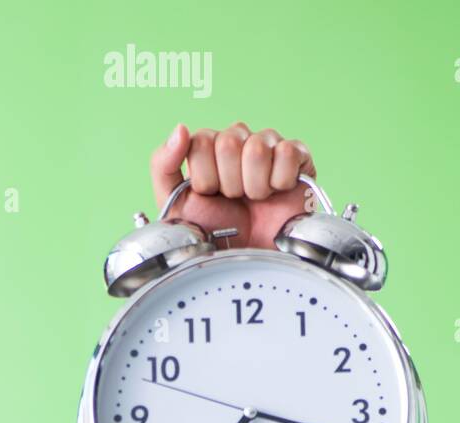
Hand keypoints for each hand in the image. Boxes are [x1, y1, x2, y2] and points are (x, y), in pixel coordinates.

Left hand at [150, 122, 316, 250]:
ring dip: (253, 185)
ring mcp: (267, 145)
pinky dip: (280, 182)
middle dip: (228, 183)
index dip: (204, 177)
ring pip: (257, 148)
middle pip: (228, 142)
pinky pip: (287, 152)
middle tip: (233, 200)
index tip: (209, 195)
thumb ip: (163, 164)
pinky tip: (276, 192)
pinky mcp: (297, 154)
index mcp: (207, 148)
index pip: (201, 140)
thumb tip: (180, 128)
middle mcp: (237, 140)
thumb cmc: (213, 231)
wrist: (248, 256)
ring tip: (254, 199)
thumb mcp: (174, 204)